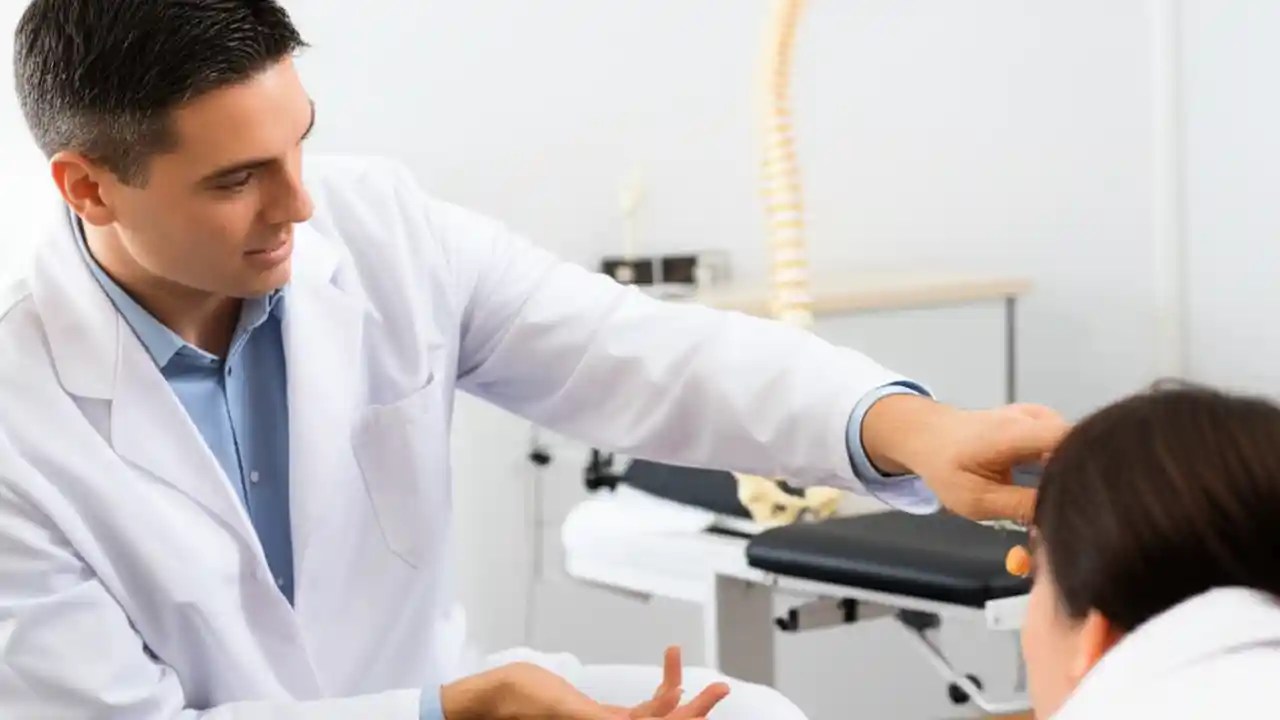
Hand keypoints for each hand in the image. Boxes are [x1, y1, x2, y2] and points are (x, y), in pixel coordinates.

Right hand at [441, 647, 728, 719]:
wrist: (488, 698)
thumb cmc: (516, 701)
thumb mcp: (563, 705)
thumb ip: (600, 718)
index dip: (691, 716)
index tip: (716, 692)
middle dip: (694, 709)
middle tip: (720, 687)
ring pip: (653, 719)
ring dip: (675, 697)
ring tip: (692, 673)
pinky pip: (636, 714)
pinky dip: (655, 696)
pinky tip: (668, 682)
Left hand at [863, 394, 1068, 522]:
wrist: (928, 435)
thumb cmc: (946, 468)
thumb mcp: (976, 499)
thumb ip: (1019, 506)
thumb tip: (1060, 517)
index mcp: (1014, 432)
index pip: (1068, 440)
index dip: (1087, 466)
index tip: (1091, 499)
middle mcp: (1033, 417)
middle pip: (1078, 444)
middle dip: (1082, 477)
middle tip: (1080, 512)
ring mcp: (1038, 414)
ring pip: (1073, 445)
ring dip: (1072, 472)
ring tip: (1069, 502)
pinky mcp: (1039, 419)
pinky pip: (1063, 442)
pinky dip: (1063, 464)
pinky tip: (1056, 484)